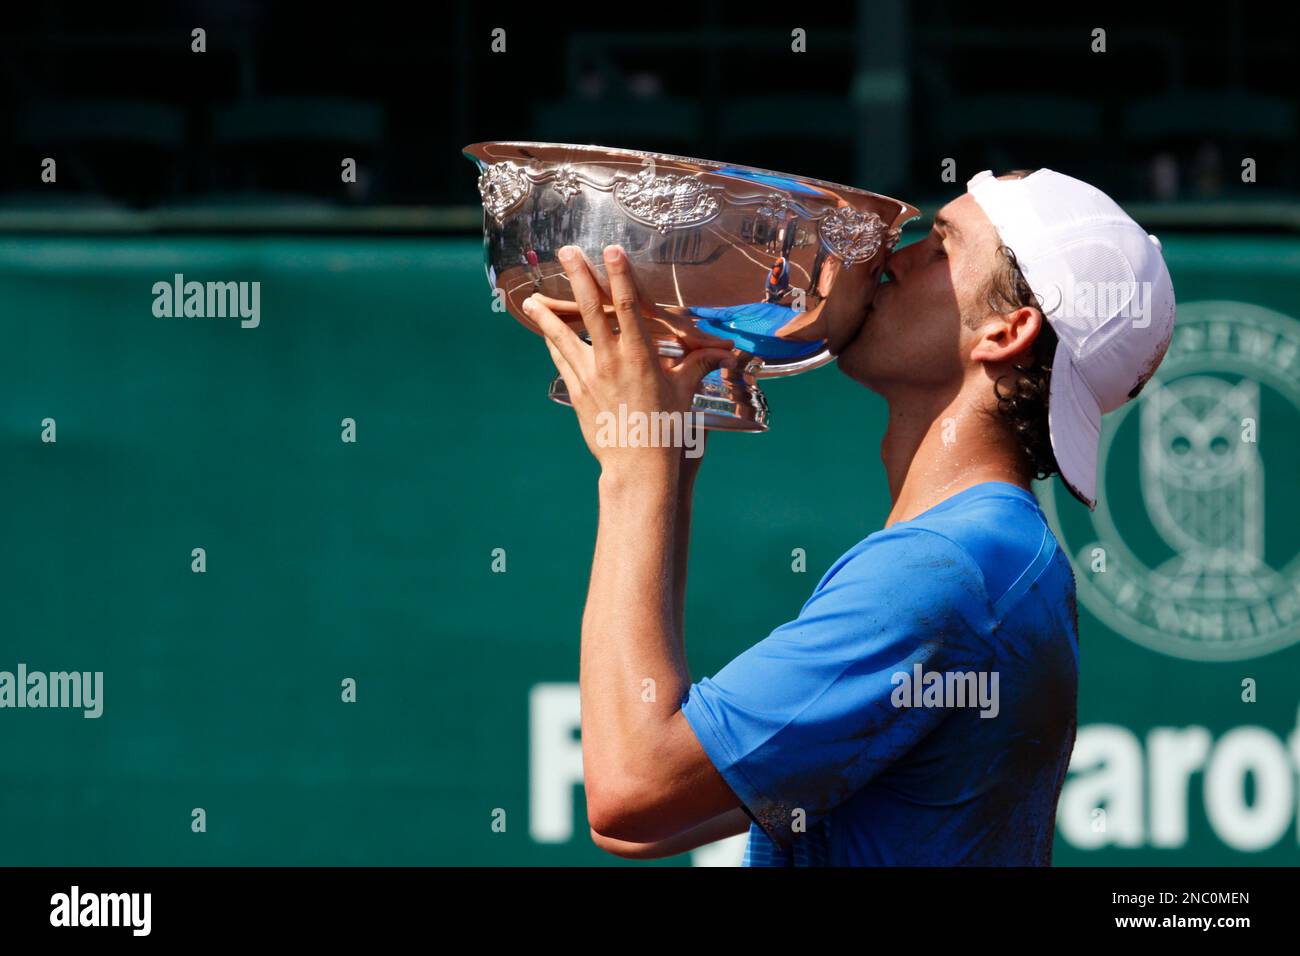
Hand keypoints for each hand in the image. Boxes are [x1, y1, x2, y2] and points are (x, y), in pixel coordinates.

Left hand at [523, 244, 736, 478]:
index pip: (628, 306)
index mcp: (640, 355)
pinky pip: (561, 360)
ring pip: (563, 335)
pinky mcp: (577, 392)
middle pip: (590, 309)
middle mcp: (611, 360)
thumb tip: (726, 354)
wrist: (637, 465)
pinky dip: (553, 342)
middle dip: (578, 277)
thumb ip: (699, 365)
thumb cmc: (665, 428)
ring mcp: (590, 376)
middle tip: (566, 252)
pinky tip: (545, 331)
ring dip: (547, 314)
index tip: (610, 250)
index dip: (618, 275)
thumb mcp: (684, 392)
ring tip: (531, 298)